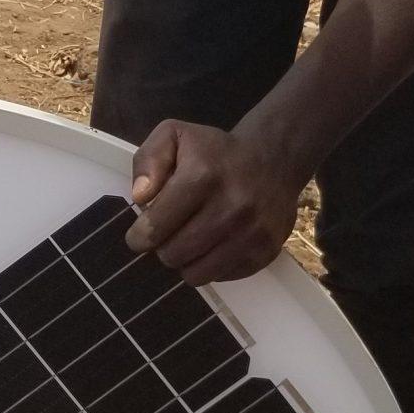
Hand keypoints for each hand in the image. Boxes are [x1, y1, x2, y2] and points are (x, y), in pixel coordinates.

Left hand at [125, 120, 303, 282]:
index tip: (139, 235)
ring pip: (195, 274)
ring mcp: (253, 232)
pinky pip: (220, 277)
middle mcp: (232, 207)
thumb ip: (148, 160)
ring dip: (185, 260)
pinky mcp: (266, 251)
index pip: (156, 227)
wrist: (274, 159)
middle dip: (162, 247)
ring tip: (189, 240)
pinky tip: (213, 243)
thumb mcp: (174, 136)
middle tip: (168, 234)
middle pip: (173, 254)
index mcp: (203, 176)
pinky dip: (210, 266)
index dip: (139, 236)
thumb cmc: (216, 151)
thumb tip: (141, 197)